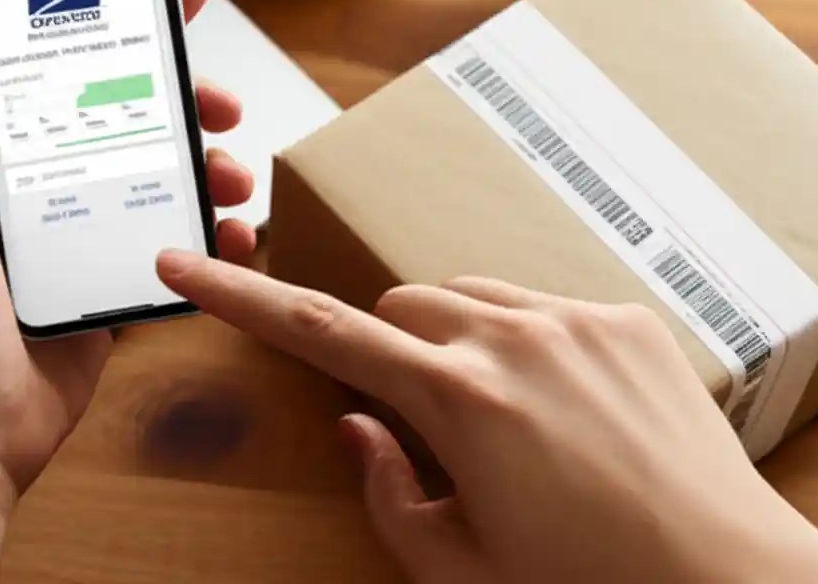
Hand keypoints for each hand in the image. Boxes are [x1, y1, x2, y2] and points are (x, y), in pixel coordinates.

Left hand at [0, 0, 255, 583]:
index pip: (50, 67)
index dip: (105, 24)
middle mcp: (33, 188)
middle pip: (119, 116)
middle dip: (175, 98)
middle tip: (216, 98)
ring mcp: (75, 235)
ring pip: (154, 176)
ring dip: (201, 166)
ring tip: (231, 177)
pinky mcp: (107, 281)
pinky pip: (166, 241)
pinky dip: (204, 233)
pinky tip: (229, 234)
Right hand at [157, 253, 817, 583]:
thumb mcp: (458, 568)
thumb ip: (387, 491)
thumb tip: (358, 426)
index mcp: (458, 401)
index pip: (321, 331)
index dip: (242, 298)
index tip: (189, 265)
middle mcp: (514, 337)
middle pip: (398, 303)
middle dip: (388, 349)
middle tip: (425, 424)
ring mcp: (577, 319)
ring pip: (471, 296)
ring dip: (459, 342)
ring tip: (506, 422)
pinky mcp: (628, 319)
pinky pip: (544, 307)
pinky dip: (529, 345)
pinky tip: (570, 413)